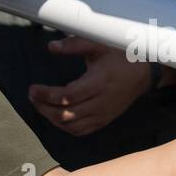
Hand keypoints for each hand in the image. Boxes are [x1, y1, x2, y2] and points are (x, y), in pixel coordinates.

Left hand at [29, 37, 152, 135]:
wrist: (142, 74)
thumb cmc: (119, 57)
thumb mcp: (98, 45)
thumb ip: (74, 45)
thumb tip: (51, 47)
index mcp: (98, 83)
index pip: (67, 96)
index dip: (47, 95)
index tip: (33, 88)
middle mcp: (100, 102)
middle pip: (66, 114)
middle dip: (44, 107)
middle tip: (32, 96)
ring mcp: (102, 114)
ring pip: (71, 126)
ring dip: (51, 118)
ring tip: (40, 105)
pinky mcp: (103, 120)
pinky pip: (81, 131)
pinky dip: (64, 127)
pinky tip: (55, 116)